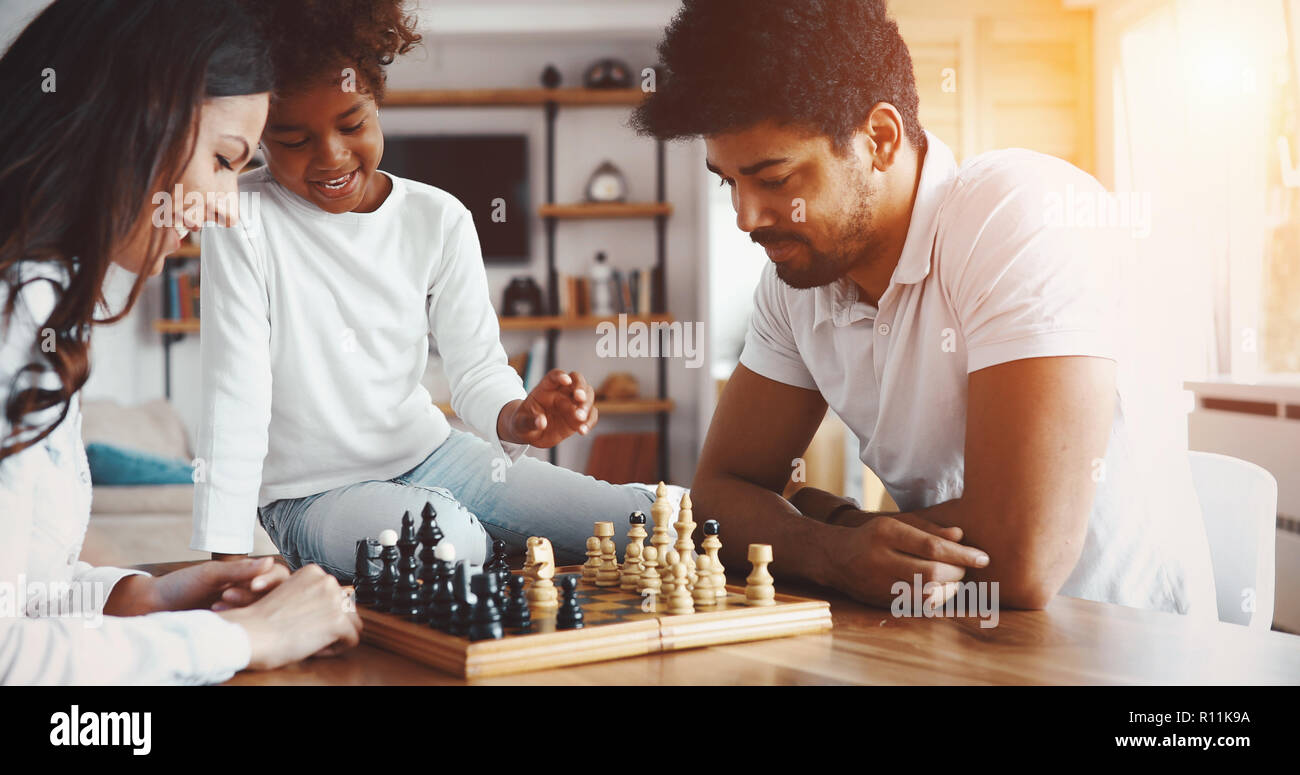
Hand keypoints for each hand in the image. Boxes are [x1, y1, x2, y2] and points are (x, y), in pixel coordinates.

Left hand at [155, 557, 288, 612]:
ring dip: (243, 606)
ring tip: (217, 605)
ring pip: (262, 610)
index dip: (272, 580)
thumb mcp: (211, 574)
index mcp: (248, 574)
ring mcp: (244, 609)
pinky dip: (236, 618)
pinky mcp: (236, 625)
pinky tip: (217, 615)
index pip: (279, 575)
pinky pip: (249, 624)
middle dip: (252, 595)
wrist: (158, 606)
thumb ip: (241, 569)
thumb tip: (269, 561)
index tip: (254, 585)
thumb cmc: (183, 585)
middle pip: (275, 594)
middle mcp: (251, 591)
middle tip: (227, 595)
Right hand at [217, 564, 362, 670]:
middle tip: (306, 635)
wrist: (248, 634)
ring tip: (309, 642)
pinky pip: (352, 640)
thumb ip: (310, 596)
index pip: (335, 595)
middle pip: (347, 608)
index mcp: (314, 572)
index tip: (300, 623)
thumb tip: (330, 610)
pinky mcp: (338, 621)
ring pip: (353, 624)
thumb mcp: (288, 596)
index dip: (320, 614)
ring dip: (335, 637)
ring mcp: (335, 600)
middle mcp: (328, 581)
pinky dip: (335, 650)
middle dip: (331, 625)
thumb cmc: (260, 622)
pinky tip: (313, 648)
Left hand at [497, 369, 597, 447]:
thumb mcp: (519, 423)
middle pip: (577, 381)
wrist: (529, 433)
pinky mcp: (578, 418)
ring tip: (580, 418)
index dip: (560, 376)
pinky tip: (582, 431)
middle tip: (580, 398)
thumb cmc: (522, 423)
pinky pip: (590, 416)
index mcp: (545, 388)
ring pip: (588, 396)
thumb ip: (529, 422)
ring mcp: (571, 404)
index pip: (554, 376)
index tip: (566, 381)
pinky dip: (589, 422)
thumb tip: (541, 422)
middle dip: (581, 387)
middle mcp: (561, 393)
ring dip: (587, 405)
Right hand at [830, 513, 989, 606]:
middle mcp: (881, 558)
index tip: (983, 558)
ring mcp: (879, 583)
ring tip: (954, 581)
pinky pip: (918, 606)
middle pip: (932, 573)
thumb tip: (960, 536)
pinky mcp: (881, 601)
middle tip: (965, 569)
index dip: (962, 554)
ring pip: (926, 594)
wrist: (835, 557)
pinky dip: (937, 600)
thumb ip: (929, 529)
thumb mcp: (897, 523)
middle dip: (957, 573)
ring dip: (950, 590)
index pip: (932, 546)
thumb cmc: (873, 536)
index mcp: (886, 533)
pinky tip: (941, 592)